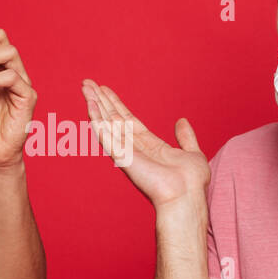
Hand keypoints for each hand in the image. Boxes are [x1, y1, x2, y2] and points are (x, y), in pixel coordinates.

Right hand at [81, 79, 209, 208]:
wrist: (187, 195)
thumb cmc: (191, 182)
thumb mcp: (192, 153)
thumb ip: (186, 137)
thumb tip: (182, 121)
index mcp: (149, 145)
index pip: (128, 120)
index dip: (116, 104)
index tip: (105, 90)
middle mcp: (134, 148)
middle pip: (113, 118)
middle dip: (101, 100)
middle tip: (88, 83)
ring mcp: (126, 152)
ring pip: (106, 122)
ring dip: (94, 103)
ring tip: (85, 86)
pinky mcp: (122, 156)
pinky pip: (106, 134)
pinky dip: (96, 118)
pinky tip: (90, 104)